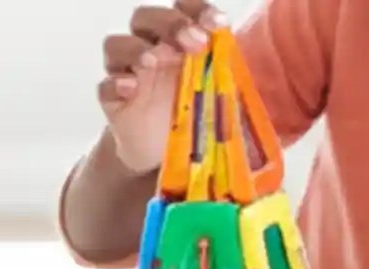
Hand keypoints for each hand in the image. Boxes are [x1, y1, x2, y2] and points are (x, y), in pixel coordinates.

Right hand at [98, 1, 225, 173]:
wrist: (171, 154)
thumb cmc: (199, 114)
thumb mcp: (222, 92)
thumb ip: (232, 71)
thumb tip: (263, 62)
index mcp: (180, 39)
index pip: (182, 8)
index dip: (196, 9)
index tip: (218, 23)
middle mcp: (152, 47)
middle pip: (145, 17)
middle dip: (170, 24)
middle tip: (194, 43)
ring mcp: (130, 73)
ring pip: (117, 44)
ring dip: (137, 48)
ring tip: (155, 61)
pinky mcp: (114, 102)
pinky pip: (105, 86)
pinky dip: (115, 84)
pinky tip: (130, 89)